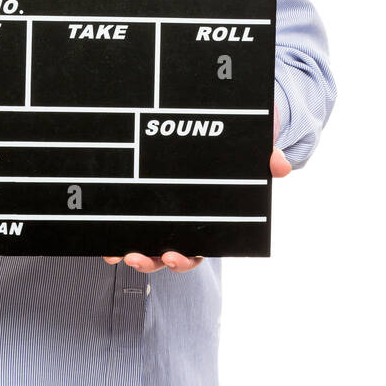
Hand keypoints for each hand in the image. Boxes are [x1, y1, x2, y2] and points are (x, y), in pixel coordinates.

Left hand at [103, 146, 291, 270]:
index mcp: (208, 219)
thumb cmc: (235, 142)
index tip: (173, 256)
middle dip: (153, 262)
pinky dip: (114, 237)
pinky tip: (104, 241)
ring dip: (134, 255)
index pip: (199, 248)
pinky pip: (128, 226)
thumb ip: (265, 154)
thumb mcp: (250, 144)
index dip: (186, 258)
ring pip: (147, 246)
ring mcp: (160, 216)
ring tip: (122, 254)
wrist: (217, 123)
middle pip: (168, 254)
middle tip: (141, 258)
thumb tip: (282, 166)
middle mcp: (183, 224)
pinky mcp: (141, 204)